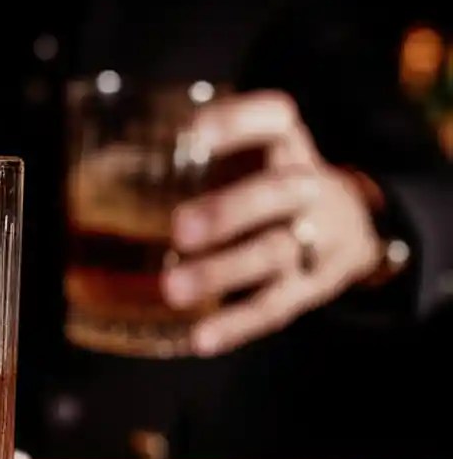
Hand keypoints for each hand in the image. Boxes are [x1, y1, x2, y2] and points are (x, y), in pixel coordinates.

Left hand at [160, 91, 382, 356]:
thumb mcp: (254, 158)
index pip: (277, 119)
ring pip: (273, 252)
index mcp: (287, 146)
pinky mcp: (314, 285)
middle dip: (229, 210)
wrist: (358, 226)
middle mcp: (308, 186)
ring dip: (222, 272)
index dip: (240, 121)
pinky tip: (201, 338)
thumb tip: (99, 168)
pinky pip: (276, 306)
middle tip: (180, 229)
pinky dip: (237, 324)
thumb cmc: (271, 185)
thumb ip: (197, 160)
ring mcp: (317, 238)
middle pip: (278, 193)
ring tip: (173, 288)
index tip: (194, 132)